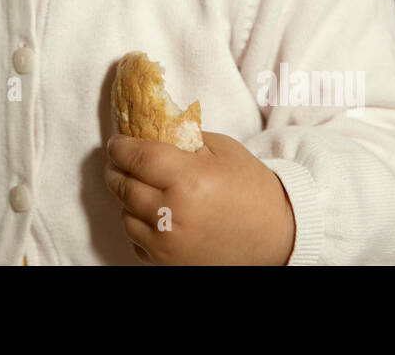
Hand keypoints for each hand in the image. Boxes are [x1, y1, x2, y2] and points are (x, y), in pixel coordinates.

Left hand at [103, 131, 295, 264]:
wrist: (277, 234)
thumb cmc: (251, 187)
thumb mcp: (220, 149)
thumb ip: (181, 138)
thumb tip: (147, 131)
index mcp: (189, 178)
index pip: (135, 157)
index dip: (120, 147)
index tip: (117, 143)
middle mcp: (174, 213)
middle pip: (123, 186)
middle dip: (117, 169)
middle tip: (121, 161)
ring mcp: (169, 242)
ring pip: (125, 215)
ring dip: (127, 199)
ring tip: (142, 188)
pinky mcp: (169, 263)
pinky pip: (136, 241)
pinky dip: (139, 226)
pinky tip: (154, 214)